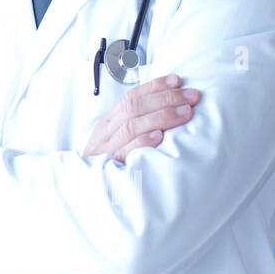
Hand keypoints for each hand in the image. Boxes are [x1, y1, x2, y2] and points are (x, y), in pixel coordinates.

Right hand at [84, 74, 198, 162]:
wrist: (83, 192)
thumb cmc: (107, 166)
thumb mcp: (115, 141)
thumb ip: (134, 126)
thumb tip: (167, 110)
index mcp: (108, 123)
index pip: (131, 97)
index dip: (155, 86)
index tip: (177, 81)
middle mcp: (106, 133)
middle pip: (133, 107)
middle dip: (165, 98)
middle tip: (191, 97)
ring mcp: (106, 149)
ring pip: (132, 126)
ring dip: (161, 116)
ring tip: (185, 113)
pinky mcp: (110, 168)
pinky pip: (125, 152)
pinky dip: (143, 142)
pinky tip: (159, 137)